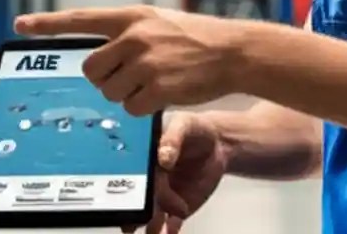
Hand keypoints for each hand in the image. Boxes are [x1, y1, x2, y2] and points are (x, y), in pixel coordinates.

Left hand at [13, 5, 248, 115]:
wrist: (231, 51)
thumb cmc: (192, 39)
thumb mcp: (156, 23)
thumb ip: (126, 35)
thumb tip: (95, 61)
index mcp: (130, 17)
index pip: (80, 19)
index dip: (47, 23)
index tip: (21, 24)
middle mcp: (134, 37)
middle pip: (91, 69)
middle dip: (104, 79)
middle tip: (129, 76)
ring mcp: (146, 62)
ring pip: (109, 92)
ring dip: (126, 95)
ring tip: (152, 82)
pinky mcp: (158, 88)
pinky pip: (132, 108)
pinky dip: (144, 108)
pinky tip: (164, 94)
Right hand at [124, 112, 228, 233]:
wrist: (219, 145)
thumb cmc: (195, 130)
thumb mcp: (184, 125)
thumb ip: (173, 138)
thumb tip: (163, 157)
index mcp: (142, 156)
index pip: (132, 172)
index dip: (128, 184)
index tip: (128, 195)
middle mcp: (147, 178)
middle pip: (137, 197)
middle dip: (133, 211)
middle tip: (132, 222)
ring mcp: (161, 195)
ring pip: (150, 215)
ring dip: (148, 225)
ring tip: (152, 231)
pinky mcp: (177, 207)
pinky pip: (170, 224)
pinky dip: (168, 231)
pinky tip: (169, 233)